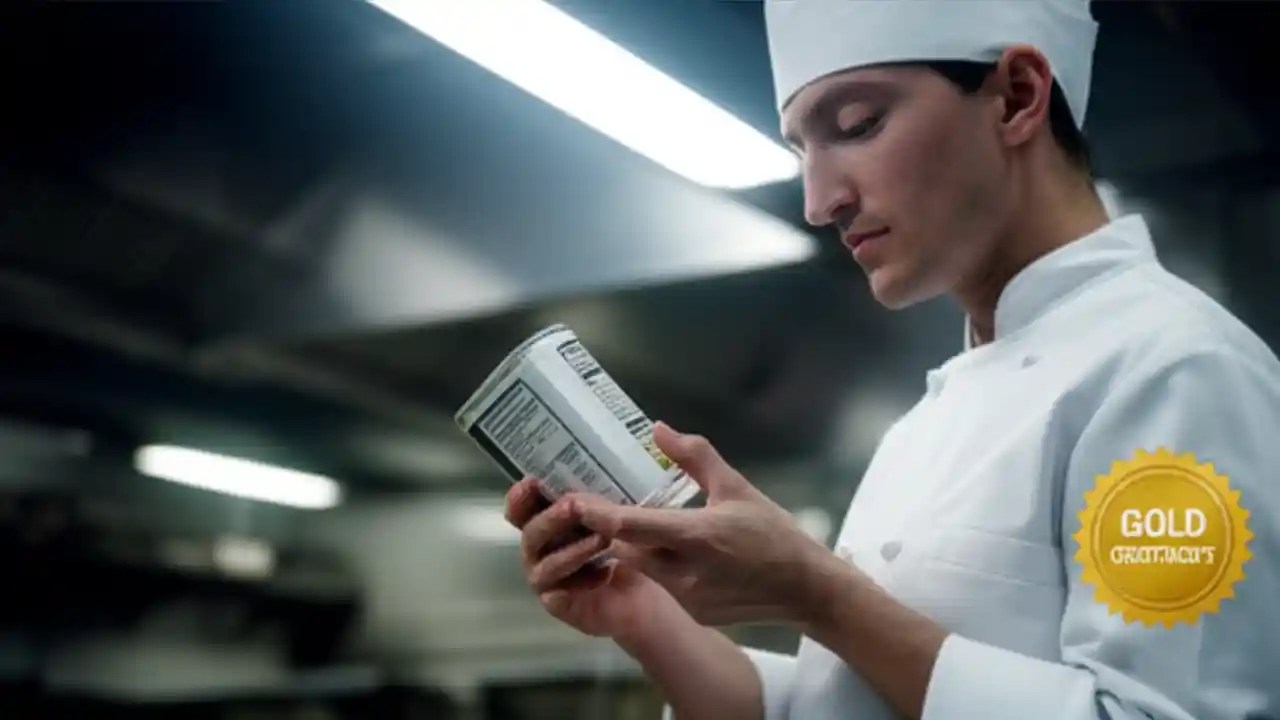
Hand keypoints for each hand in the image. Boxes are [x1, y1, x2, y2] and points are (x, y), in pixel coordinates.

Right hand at [505, 477, 678, 640]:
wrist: (651, 592)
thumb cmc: (634, 545)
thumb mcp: (628, 510)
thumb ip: (618, 487)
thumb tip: (646, 437)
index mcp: (552, 519)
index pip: (524, 506)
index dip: (522, 495)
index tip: (532, 482)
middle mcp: (544, 548)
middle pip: (530, 532)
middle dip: (550, 518)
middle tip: (574, 507)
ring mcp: (549, 579)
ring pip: (545, 565)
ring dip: (571, 550)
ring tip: (602, 539)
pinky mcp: (562, 606)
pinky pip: (558, 596)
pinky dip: (581, 581)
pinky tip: (606, 573)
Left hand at [574, 422, 841, 627]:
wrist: (805, 589)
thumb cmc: (773, 533)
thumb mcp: (737, 487)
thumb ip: (694, 456)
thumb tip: (657, 429)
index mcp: (699, 536)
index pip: (632, 527)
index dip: (597, 514)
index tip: (571, 500)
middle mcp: (687, 573)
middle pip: (627, 549)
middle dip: (610, 529)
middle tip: (594, 503)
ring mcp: (688, 598)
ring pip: (642, 567)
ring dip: (635, 546)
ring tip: (630, 522)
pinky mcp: (693, 613)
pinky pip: (662, 584)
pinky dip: (657, 565)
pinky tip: (665, 550)